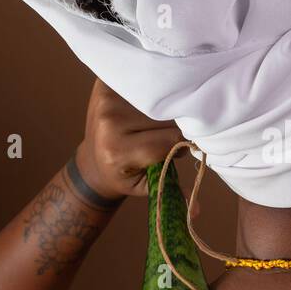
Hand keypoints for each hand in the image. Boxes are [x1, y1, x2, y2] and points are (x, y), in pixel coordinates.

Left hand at [74, 79, 185, 199]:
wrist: (92, 163)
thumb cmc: (125, 176)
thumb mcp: (147, 187)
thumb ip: (172, 191)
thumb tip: (198, 211)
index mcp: (119, 150)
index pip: (170, 138)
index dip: (184, 142)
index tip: (186, 145)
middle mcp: (110, 121)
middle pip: (165, 115)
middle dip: (177, 123)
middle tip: (175, 130)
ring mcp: (107, 99)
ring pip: (158, 95)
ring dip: (167, 105)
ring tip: (163, 115)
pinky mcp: (105, 83)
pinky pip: (141, 78)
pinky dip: (152, 86)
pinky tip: (154, 93)